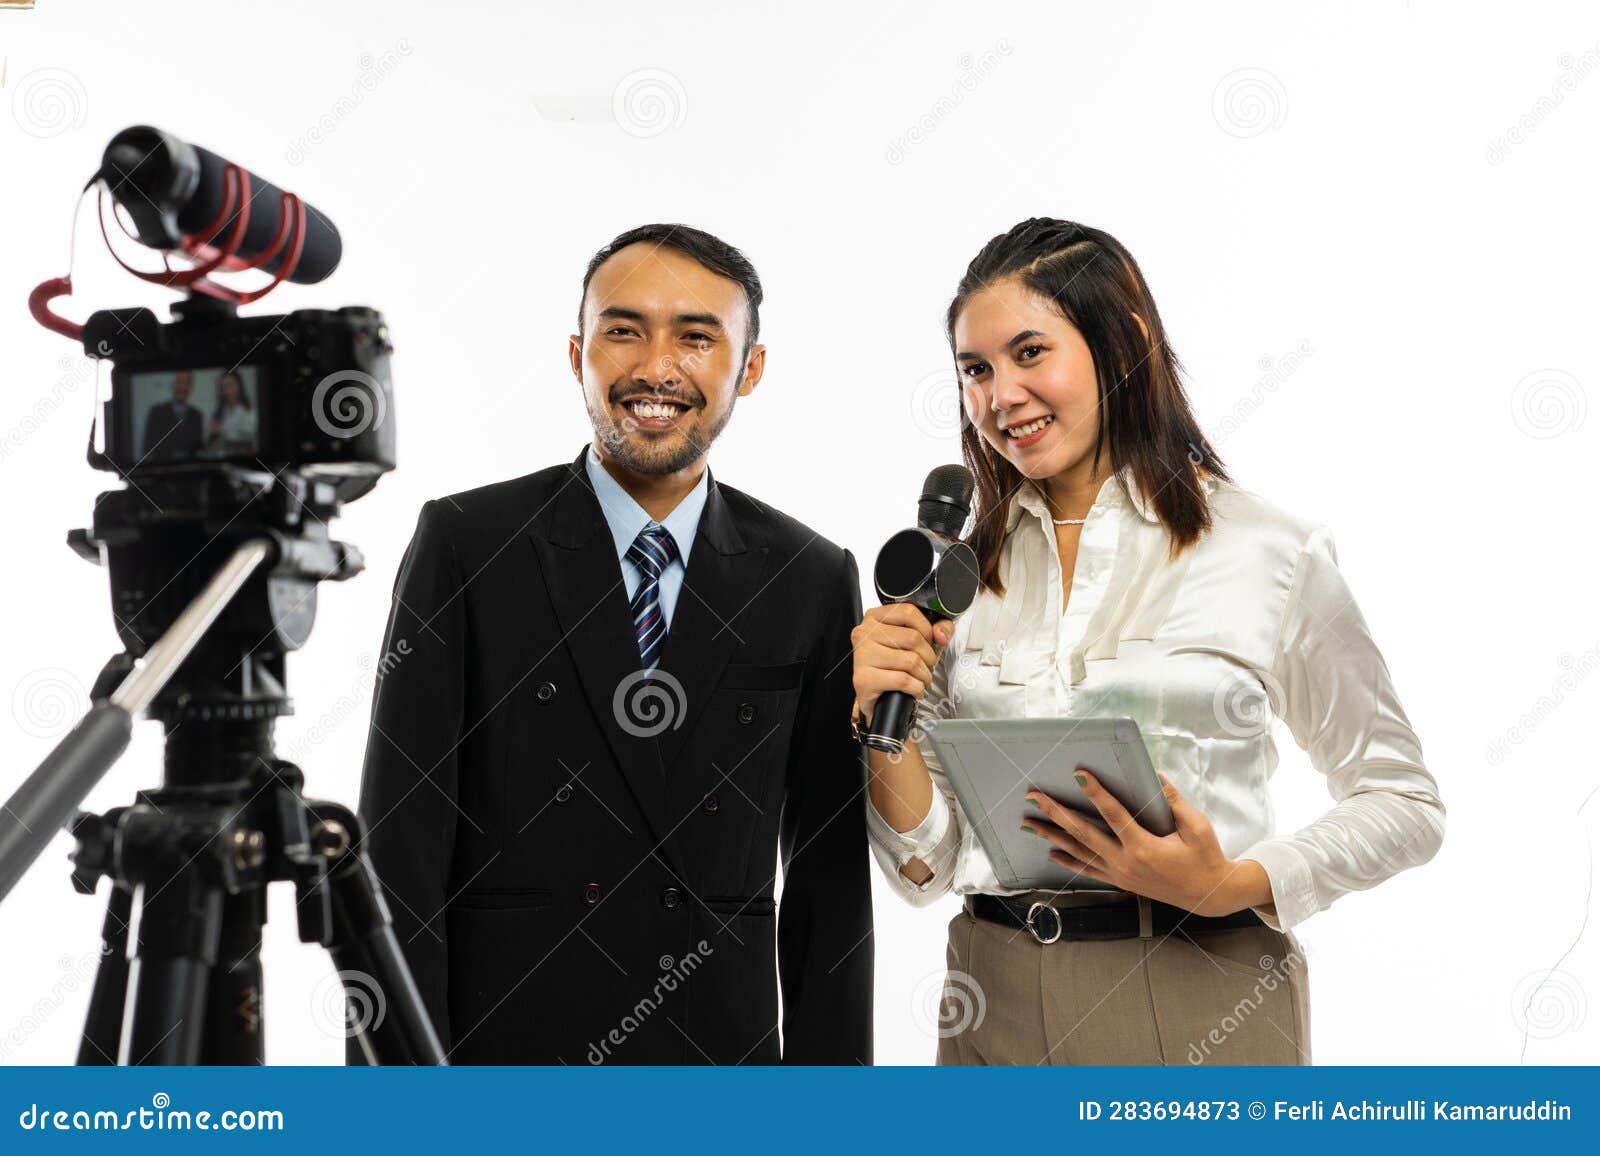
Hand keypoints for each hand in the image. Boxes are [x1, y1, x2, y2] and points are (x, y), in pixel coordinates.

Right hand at [849, 603, 953, 721]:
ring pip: (910, 661)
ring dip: (924, 675)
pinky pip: (903, 680)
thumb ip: (934, 630)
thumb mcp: (910, 641)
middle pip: (912, 638)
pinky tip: (915, 690)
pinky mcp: (864, 678)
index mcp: (874, 617)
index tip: (930, 642)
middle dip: (929, 657)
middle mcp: (864, 633)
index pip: (908, 612)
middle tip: (927, 666)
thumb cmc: (889, 666)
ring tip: (922, 680)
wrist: (870, 694)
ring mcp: (862, 655)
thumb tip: (942, 634)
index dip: (927, 629)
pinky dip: (916, 688)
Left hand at [1021, 771, 1270, 916]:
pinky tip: (1051, 851)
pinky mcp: (1121, 881)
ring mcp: (1120, 875)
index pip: (1114, 814)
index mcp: (1144, 847)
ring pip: (1079, 853)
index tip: (1078, 774)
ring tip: (1029, 823)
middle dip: (1057, 814)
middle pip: (1084, 834)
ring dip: (1053, 837)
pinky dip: (1068, 860)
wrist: (1210, 895)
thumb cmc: (1205, 857)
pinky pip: (1088, 870)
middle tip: (1034, 797)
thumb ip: (1172, 800)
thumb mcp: (1196, 826)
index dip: (1095, 792)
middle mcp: (1126, 863)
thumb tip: (1153, 775)